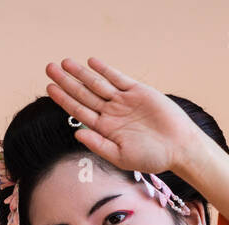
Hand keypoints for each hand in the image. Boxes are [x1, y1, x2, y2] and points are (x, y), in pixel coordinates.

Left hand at [45, 57, 199, 175]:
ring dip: (81, 72)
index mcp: (105, 129)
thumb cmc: (152, 157)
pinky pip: (118, 78)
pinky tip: (91, 62)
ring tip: (65, 62)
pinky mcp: (138, 91)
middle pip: (84, 93)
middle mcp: (111, 113)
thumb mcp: (121, 156)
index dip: (63, 99)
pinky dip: (105, 70)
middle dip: (66, 81)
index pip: (79, 111)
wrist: (179, 147)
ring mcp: (124, 101)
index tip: (49, 88)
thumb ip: (98, 145)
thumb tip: (76, 132)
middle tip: (49, 68)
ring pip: (98, 83)